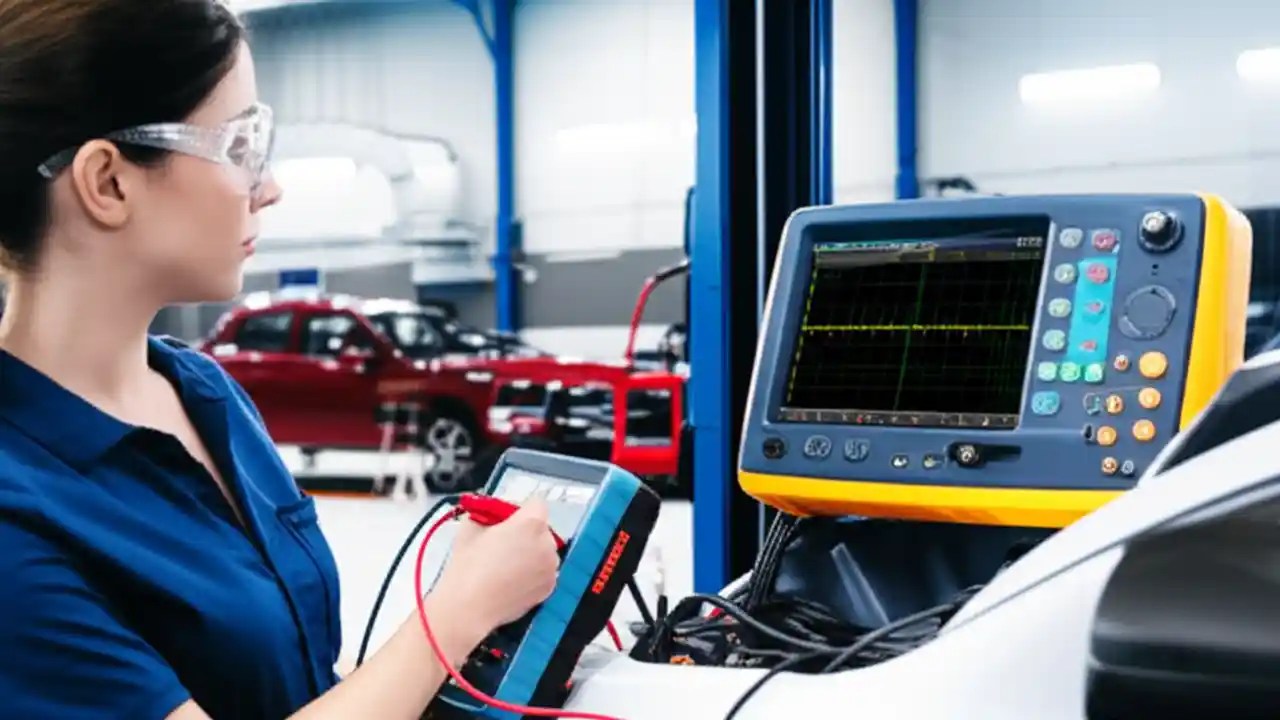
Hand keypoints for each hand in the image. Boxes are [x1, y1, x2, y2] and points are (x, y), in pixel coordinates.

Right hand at [433, 499, 559, 632]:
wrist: (469, 606)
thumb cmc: (468, 566)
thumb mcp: (471, 525)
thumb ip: (488, 513)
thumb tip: (493, 513)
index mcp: (531, 523)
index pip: (537, 503)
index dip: (520, 510)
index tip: (507, 519)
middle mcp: (547, 544)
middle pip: (541, 528)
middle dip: (525, 532)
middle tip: (502, 543)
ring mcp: (551, 568)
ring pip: (543, 551)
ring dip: (530, 553)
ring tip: (505, 565)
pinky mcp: (549, 587)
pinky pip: (544, 571)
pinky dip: (532, 572)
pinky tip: (511, 579)